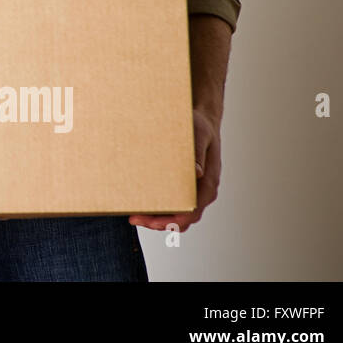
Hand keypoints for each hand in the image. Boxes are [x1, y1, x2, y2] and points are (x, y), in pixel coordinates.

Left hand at [130, 107, 220, 231]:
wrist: (202, 119)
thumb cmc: (200, 126)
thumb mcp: (199, 135)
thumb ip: (197, 154)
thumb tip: (196, 173)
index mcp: (208, 183)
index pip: (192, 212)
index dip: (171, 221)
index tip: (149, 220)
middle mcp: (202, 191)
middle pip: (182, 219)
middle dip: (158, 223)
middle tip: (134, 218)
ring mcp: (195, 190)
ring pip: (177, 214)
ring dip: (157, 218)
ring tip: (134, 215)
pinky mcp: (186, 185)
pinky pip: (174, 203)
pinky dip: (159, 208)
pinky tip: (142, 203)